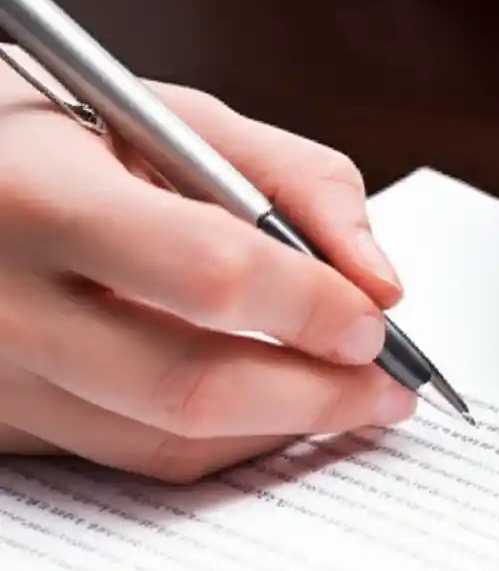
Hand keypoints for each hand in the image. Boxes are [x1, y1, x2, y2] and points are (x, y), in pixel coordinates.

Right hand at [0, 47, 416, 482]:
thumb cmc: (51, 133)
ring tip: (342, 397)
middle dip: (318, 397)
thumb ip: (297, 181)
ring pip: (163, 442)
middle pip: (189, 388)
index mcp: (39, 194)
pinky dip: (218, 438)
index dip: (310, 306)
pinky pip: (127, 455)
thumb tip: (379, 284)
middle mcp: (0, 300)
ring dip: (279, 430)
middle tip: (387, 389)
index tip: (374, 322)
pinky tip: (264, 401)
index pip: (208, 273)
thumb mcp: (172, 115)